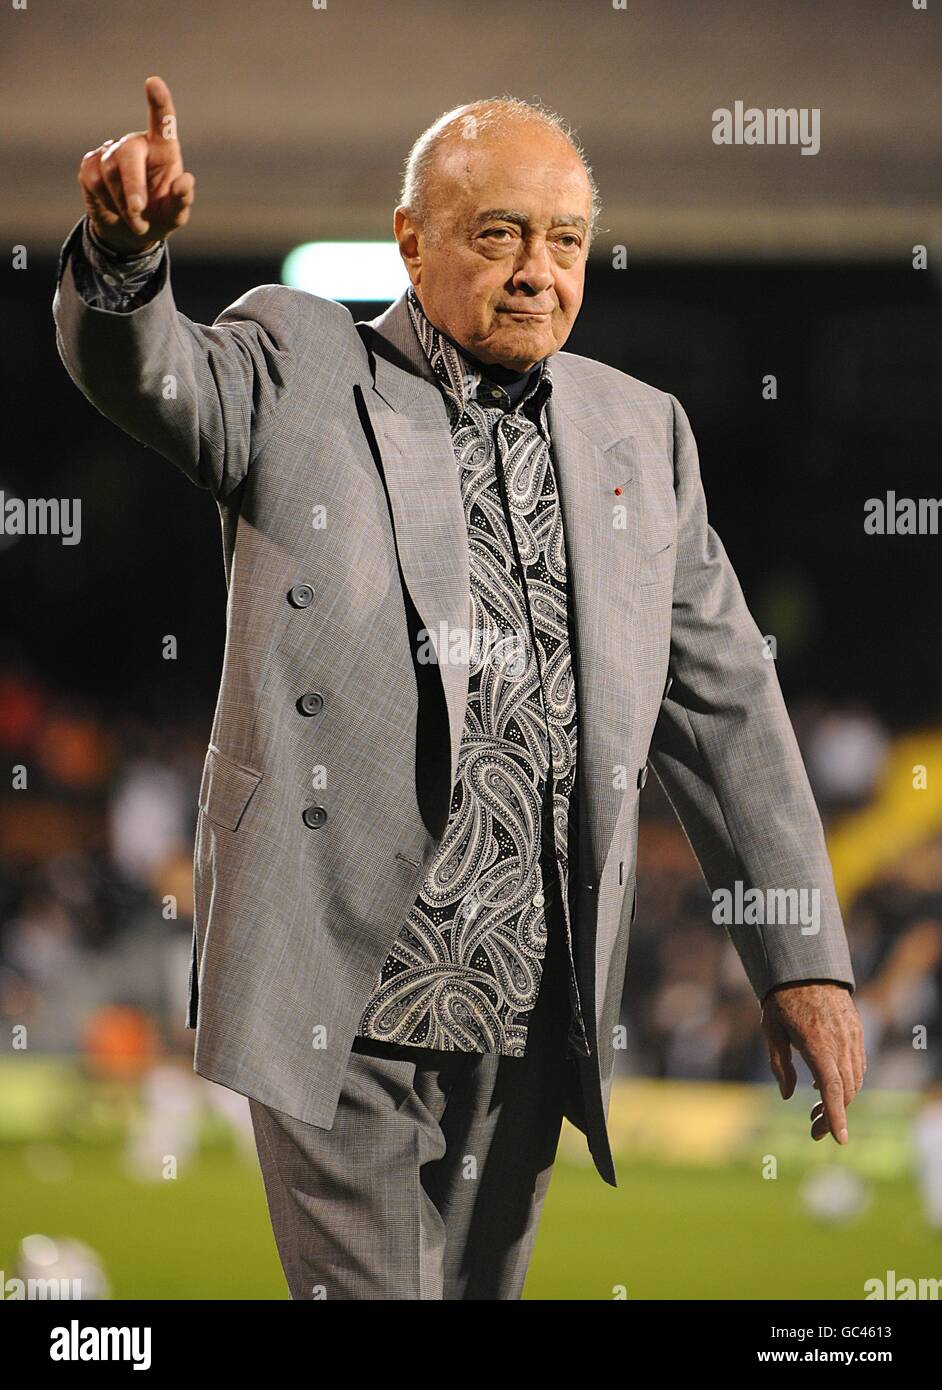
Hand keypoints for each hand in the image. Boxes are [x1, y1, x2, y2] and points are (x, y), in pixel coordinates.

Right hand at [77, 75, 194, 254]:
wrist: (128, 233)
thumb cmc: (158, 217)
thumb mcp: (174, 215)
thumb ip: (181, 200)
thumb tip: (185, 181)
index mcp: (163, 150)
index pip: (163, 122)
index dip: (159, 102)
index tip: (154, 83)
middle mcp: (137, 144)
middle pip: (128, 153)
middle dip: (132, 185)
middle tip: (138, 212)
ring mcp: (111, 151)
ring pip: (109, 171)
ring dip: (122, 203)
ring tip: (134, 219)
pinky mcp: (90, 163)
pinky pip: (93, 181)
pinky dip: (105, 202)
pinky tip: (114, 207)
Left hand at [761, 982, 865, 1143]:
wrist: (806, 968)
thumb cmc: (781, 1000)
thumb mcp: (771, 1031)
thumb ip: (781, 1065)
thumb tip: (788, 1096)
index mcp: (817, 1044)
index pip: (832, 1088)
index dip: (836, 1116)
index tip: (839, 1140)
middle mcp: (840, 1042)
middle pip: (845, 1091)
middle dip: (832, 1115)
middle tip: (814, 1130)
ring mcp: (852, 1037)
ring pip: (854, 1080)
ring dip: (839, 1101)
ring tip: (816, 1111)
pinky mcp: (857, 1032)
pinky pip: (857, 1066)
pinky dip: (846, 1082)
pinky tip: (826, 1086)